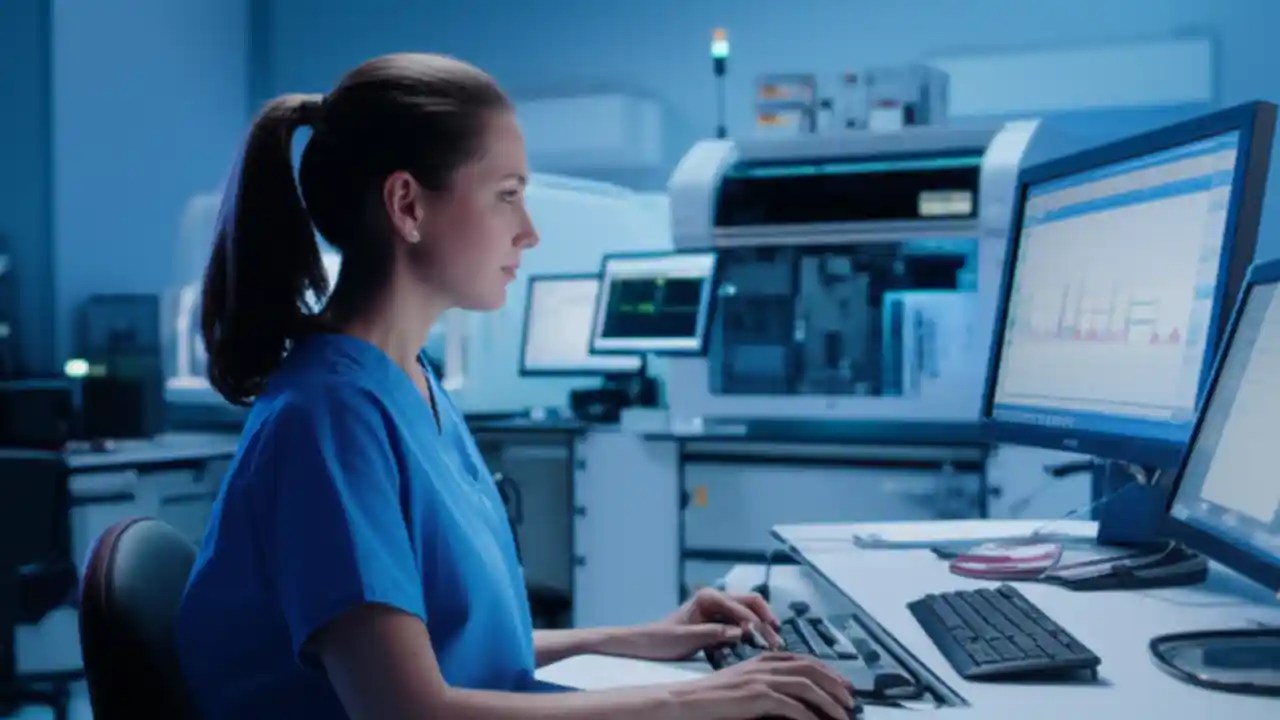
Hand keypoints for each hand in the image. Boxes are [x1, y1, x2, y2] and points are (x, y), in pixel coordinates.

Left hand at [664, 587, 784, 650]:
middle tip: (777, 641)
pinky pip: (741, 622)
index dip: (754, 622)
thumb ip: (713, 633)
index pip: (740, 605)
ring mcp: (718, 608)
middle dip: (765, 620)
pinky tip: (759, 643)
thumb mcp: (687, 638)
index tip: (763, 639)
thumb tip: (740, 633)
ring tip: (774, 644)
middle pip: (751, 603)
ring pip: (749, 613)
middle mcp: (715, 597)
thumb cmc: (662, 639)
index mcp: (708, 597)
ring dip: (762, 626)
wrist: (645, 643)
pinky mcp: (718, 620)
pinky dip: (752, 631)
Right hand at [667, 653, 856, 719]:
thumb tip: (793, 697)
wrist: (686, 700)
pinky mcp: (757, 696)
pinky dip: (809, 717)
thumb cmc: (712, 696)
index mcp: (763, 659)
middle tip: (852, 701)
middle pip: (811, 668)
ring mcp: (761, 679)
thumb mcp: (743, 683)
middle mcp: (765, 664)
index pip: (804, 659)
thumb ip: (766, 683)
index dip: (829, 671)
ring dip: (830, 702)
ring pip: (807, 686)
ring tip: (843, 716)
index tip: (844, 685)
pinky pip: (792, 706)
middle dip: (836, 684)